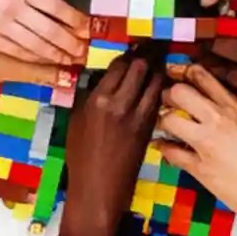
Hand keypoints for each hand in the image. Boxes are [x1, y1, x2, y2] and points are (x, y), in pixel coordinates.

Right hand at [0, 0, 88, 63]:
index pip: (57, 6)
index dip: (75, 20)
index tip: (87, 27)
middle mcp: (12, 5)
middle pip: (51, 28)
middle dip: (72, 42)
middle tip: (86, 49)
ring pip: (36, 44)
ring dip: (57, 53)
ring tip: (71, 59)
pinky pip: (16, 51)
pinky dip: (34, 57)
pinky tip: (45, 60)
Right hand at [62, 54, 164, 235]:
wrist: (98, 188)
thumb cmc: (81, 156)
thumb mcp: (77, 121)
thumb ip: (89, 96)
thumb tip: (102, 77)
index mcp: (98, 100)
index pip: (120, 65)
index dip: (129, 52)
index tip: (134, 46)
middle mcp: (119, 104)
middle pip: (141, 67)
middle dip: (148, 55)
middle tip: (152, 48)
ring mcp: (137, 117)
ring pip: (155, 82)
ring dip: (158, 69)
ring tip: (159, 62)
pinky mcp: (149, 128)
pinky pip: (158, 100)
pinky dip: (160, 89)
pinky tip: (158, 86)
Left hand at [155, 65, 236, 225]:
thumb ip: (235, 114)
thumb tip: (215, 107)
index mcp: (235, 107)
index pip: (202, 76)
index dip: (183, 72)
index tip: (175, 75)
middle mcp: (219, 120)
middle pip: (179, 92)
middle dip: (169, 95)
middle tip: (169, 104)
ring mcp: (207, 144)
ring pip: (168, 119)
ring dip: (163, 122)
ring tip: (166, 127)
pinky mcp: (199, 169)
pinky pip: (169, 152)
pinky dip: (163, 148)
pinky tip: (164, 148)